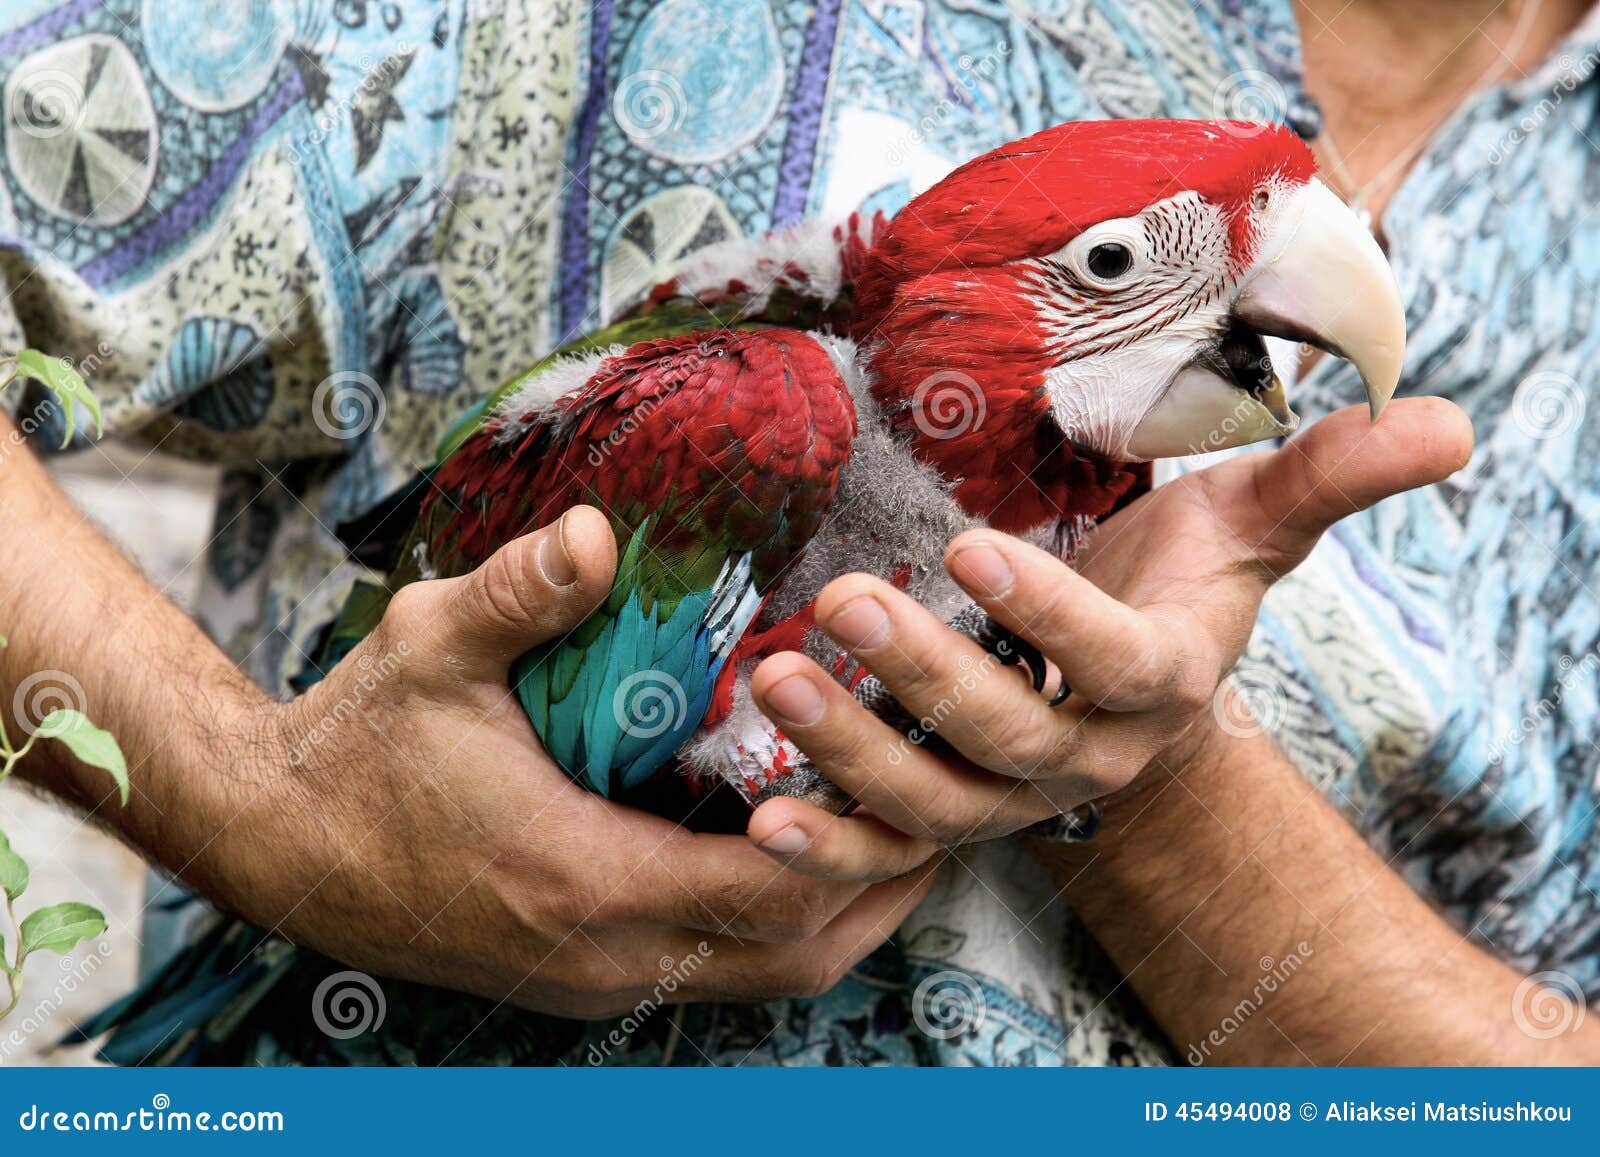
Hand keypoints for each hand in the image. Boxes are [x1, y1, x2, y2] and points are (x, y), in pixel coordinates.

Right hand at [190, 508, 931, 1016]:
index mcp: (584, 878)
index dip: (861, 840)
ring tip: (897, 827)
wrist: (279, 840)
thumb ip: (520, 591)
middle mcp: (603, 952)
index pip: (770, 890)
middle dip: (884, 888)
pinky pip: (716, 967)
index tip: (919, 771)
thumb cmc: (358, 744)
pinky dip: (778, 920)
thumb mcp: (429, 646)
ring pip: (764, 975)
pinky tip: (799, 849)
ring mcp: (594, 975)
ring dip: (842, 911)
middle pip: (796, 953)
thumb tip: (601, 531)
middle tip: (943, 802)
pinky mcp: (582, 973)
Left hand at [744, 398, 1473, 879]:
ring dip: (854, 753)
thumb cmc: (1179, 577)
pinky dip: (830, 848)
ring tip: (778, 685)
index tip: (970, 544)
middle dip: (927, 680)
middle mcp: (1085, 757)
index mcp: (1160, 684)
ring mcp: (1008, 796)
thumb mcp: (1250, 516)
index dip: (1049, 615)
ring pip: (936, 802)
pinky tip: (764, 821)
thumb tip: (1450, 424)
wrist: (1124, 664)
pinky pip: (889, 853)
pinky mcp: (945, 812)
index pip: (1114, 663)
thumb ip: (1329, 472)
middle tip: (845, 606)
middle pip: (1010, 740)